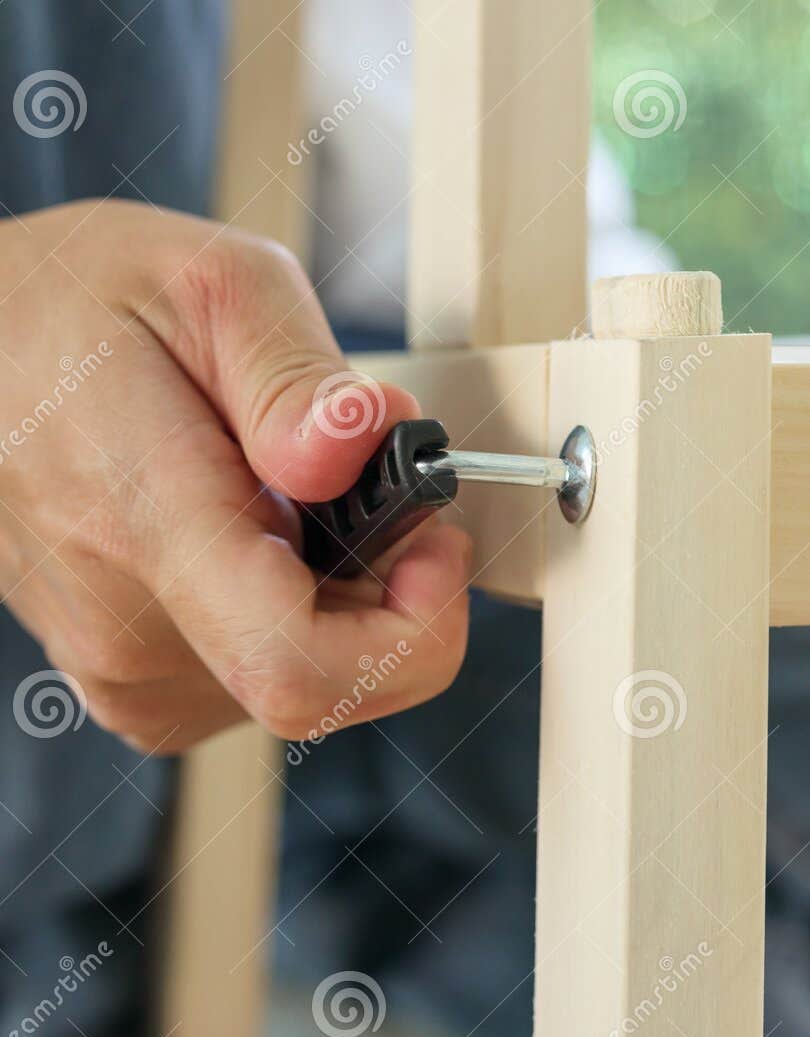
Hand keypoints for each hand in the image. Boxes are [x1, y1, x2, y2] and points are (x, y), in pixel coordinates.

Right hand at [0, 200, 470, 752]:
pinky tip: (262, 535)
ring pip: (304, 681)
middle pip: (331, 679)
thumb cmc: (76, 302)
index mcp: (146, 528)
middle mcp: (127, 631)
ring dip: (344, 599)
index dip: (412, 627)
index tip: (432, 546)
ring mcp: (119, 669)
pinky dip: (297, 616)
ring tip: (293, 494)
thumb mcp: (211, 282)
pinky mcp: (126, 682)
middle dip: (392, 593)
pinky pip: (258, 678)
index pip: (302, 668)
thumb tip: (362, 444)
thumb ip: (299, 376)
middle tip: (374, 491)